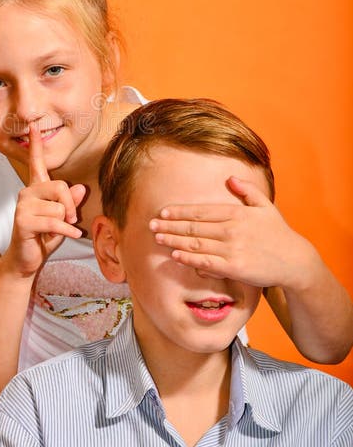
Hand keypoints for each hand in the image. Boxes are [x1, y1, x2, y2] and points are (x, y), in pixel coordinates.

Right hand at [6, 122, 85, 277]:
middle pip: (60, 186)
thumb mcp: (63, 219)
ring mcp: (22, 205)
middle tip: (70, 221)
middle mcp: (27, 192)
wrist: (26, 261)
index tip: (34, 127)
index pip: (36, 163)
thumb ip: (71, 203)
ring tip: (55, 232)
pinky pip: (54, 221)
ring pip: (58, 207)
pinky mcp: (22, 220)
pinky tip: (69, 236)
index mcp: (36, 188)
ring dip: (64, 223)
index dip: (35, 145)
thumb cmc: (44, 238)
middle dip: (71, 206)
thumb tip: (80, 188)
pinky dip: (65, 231)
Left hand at [149, 176, 316, 289]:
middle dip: (169, 225)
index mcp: (236, 213)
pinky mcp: (235, 267)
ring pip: (196, 244)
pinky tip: (176, 256)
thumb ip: (248, 190)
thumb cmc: (278, 234)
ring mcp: (232, 248)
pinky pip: (207, 262)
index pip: (201, 211)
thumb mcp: (266, 206)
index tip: (162, 211)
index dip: (179, 211)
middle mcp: (232, 229)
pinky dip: (189, 259)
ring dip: (174, 241)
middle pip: (193, 226)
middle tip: (151, 224)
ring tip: (157, 238)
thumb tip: (230, 178)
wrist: (295, 261)